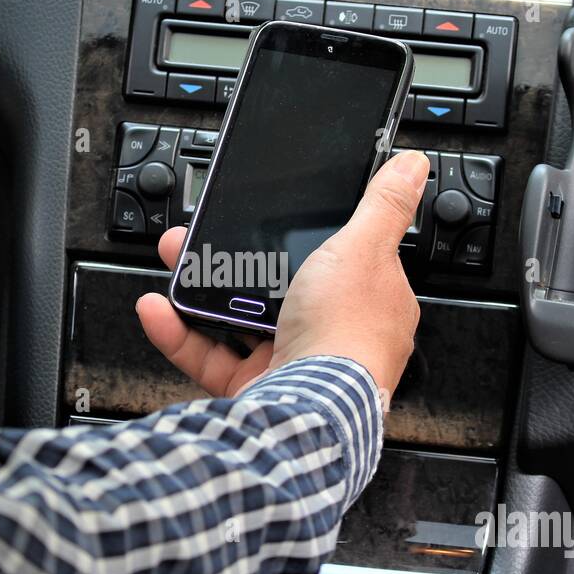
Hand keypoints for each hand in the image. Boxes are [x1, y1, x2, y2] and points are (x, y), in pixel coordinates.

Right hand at [136, 150, 427, 399]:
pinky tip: (160, 309)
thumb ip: (382, 206)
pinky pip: (211, 355)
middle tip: (208, 237)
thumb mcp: (364, 249)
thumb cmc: (345, 334)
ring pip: (240, 317)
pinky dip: (180, 332)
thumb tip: (412, 166)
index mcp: (370, 302)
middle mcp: (334, 333)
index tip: (270, 219)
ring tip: (177, 261)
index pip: (343, 260)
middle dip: (238, 258)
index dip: (306, 237)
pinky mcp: (256, 386)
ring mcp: (294, 361)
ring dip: (203, 289)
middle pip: (281, 286)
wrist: (310, 407)